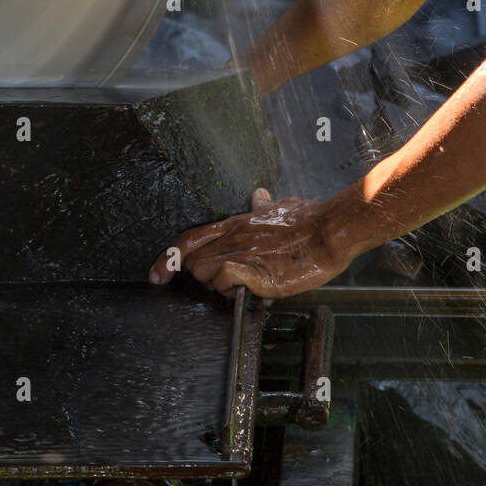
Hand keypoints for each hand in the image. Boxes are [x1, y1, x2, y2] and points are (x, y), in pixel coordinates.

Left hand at [148, 188, 353, 298]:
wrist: (328, 232)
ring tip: (237, 286)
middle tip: (223, 281)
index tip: (157, 274)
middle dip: (201, 276)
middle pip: (193, 261)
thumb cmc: (308, 220)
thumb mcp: (281, 206)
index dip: (168, 257)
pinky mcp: (255, 273)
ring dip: (214, 284)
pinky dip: (226, 288)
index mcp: (237, 223)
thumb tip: (259, 195)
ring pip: (203, 272)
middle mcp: (233, 237)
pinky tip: (242, 289)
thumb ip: (265, 205)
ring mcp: (243, 254)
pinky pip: (223, 280)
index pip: (190, 237)